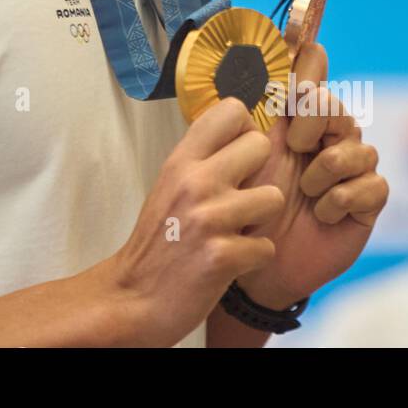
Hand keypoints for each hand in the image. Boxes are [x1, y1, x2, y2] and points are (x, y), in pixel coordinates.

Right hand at [106, 96, 284, 346]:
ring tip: (236, 232)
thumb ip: (202, 160)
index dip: (245, 131)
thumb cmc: (159, 241)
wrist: (133, 297)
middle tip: (239, 198)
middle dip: (258, 174)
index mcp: (181, 160)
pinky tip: (230, 261)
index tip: (238, 155)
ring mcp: (209, 218)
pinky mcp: (222, 256)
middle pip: (261, 145)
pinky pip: (267, 246)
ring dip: (260, 221)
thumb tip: (243, 136)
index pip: (231, 109)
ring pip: (274, 198)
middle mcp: (195, 181)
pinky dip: (253, 258)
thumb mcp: (170, 185)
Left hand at [231, 42, 388, 308]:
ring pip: (359, 146)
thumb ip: (254, 102)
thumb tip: (261, 54)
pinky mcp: (368, 200)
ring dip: (324, 171)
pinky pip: (372, 184)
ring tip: (305, 192)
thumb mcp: (243, 148)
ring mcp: (352, 166)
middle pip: (337, 105)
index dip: (307, 68)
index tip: (292, 84)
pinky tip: (323, 214)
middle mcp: (329, 134)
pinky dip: (341, 200)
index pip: (313, 68)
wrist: (257, 257)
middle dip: (314, 120)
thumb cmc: (246, 202)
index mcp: (296, 114)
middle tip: (295, 146)